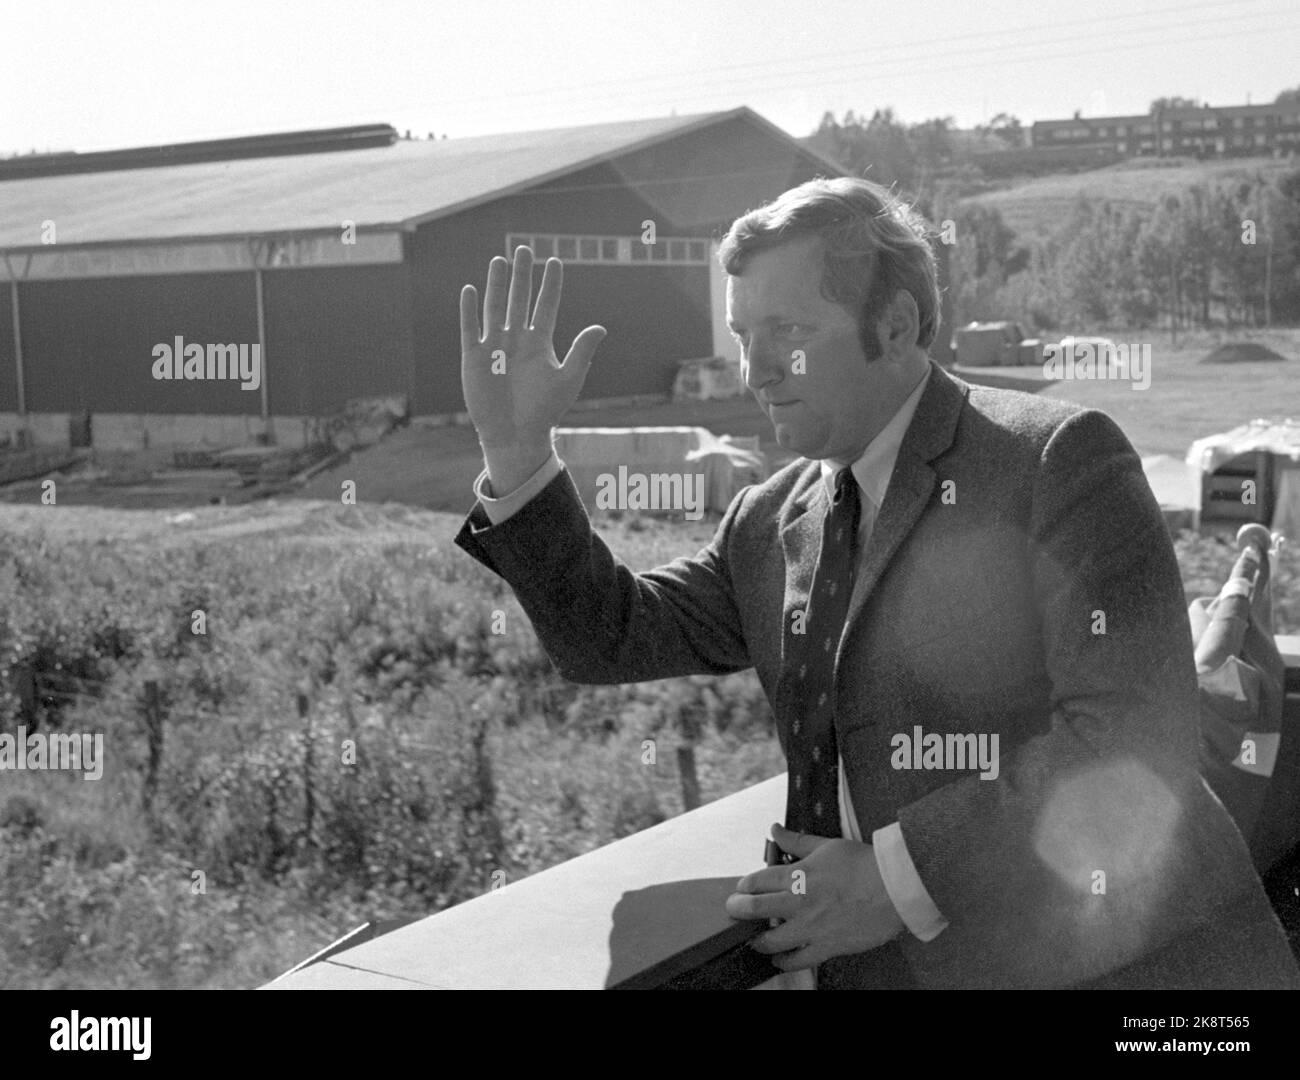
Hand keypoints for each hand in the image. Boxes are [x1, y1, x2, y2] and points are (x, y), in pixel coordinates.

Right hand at [459, 245, 606, 453]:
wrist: (516, 434)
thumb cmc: (545, 411)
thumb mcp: (568, 379)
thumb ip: (582, 352)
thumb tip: (601, 327)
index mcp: (540, 343)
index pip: (546, 306)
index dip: (550, 284)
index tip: (555, 261)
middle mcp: (517, 339)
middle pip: (519, 299)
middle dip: (522, 275)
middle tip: (523, 249)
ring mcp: (494, 346)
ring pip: (494, 307)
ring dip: (495, 284)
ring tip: (499, 261)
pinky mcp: (473, 357)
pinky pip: (470, 328)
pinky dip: (469, 310)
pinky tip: (470, 289)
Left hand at [724, 823, 905, 970]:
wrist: (895, 888)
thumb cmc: (864, 864)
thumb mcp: (826, 845)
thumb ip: (796, 841)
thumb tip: (775, 829)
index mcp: (798, 875)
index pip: (756, 881)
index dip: (744, 885)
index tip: (743, 888)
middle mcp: (799, 902)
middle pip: (754, 909)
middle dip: (738, 909)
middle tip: (735, 910)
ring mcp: (811, 927)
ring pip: (770, 941)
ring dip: (756, 940)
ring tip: (754, 938)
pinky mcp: (826, 947)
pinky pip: (797, 961)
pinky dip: (783, 962)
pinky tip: (778, 959)